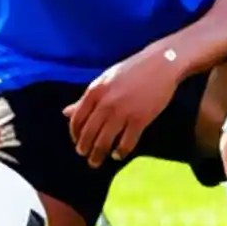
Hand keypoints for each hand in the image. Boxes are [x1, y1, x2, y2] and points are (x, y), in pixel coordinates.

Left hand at [63, 48, 182, 167]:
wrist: (161, 64)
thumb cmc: (132, 70)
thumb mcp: (105, 79)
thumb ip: (87, 98)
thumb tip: (65, 112)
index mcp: (95, 91)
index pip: (77, 119)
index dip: (75, 134)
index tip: (77, 141)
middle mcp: (106, 103)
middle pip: (88, 133)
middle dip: (84, 148)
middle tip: (85, 155)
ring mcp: (123, 112)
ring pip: (104, 141)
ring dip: (98, 155)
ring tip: (96, 161)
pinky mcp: (140, 119)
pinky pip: (126, 143)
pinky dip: (120, 152)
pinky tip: (118, 154)